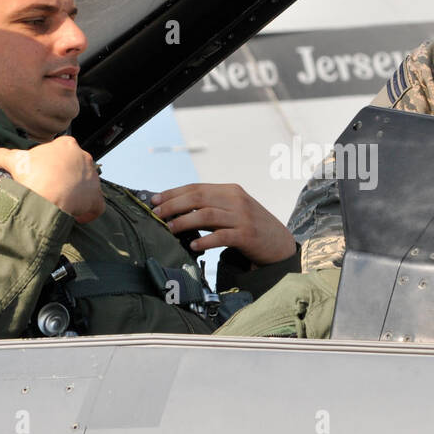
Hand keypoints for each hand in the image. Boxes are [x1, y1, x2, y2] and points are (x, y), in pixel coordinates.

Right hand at [0, 139, 104, 223]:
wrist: (45, 197)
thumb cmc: (33, 175)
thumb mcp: (15, 161)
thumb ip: (2, 155)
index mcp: (66, 145)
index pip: (62, 150)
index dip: (53, 163)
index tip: (44, 173)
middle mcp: (84, 158)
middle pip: (76, 167)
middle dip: (66, 177)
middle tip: (51, 189)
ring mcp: (93, 178)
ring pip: (87, 185)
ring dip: (77, 194)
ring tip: (62, 203)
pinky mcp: (96, 197)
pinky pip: (96, 205)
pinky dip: (88, 212)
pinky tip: (77, 217)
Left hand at [151, 183, 295, 264]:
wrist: (279, 244)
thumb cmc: (250, 227)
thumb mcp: (233, 210)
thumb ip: (211, 208)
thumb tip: (176, 212)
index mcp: (231, 191)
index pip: (196, 188)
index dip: (173, 193)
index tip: (154, 201)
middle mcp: (237, 200)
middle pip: (198, 198)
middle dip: (173, 205)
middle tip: (156, 215)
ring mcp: (243, 217)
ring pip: (207, 215)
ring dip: (185, 221)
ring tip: (170, 229)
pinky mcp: (247, 236)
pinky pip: (222, 236)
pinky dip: (205, 240)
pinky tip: (193, 245)